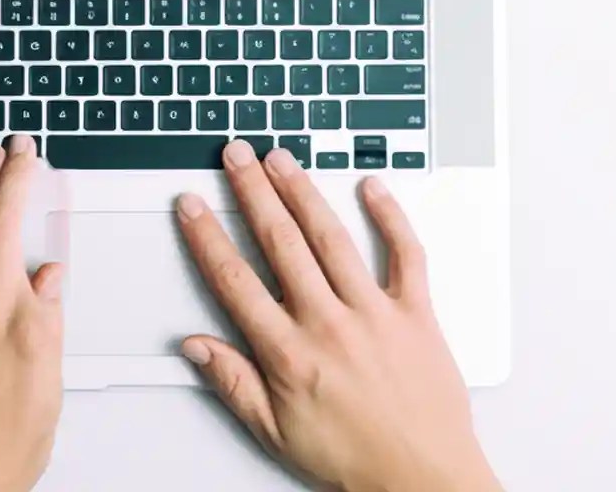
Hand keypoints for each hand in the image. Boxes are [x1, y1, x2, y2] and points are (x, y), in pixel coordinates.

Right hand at [176, 141, 500, 491]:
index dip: (207, 237)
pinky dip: (390, 216)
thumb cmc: (354, 457)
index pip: (235, 280)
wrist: (423, 476)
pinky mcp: (416, 312)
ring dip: (303, 192)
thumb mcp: (276, 431)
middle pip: (280, 243)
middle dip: (252, 192)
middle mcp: (329, 323)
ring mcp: (374, 313)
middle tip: (235, 156)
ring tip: (281, 159)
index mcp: (289, 353)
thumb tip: (196, 346)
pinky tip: (371, 186)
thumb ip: (233, 382)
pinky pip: (406, 253)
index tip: (192, 205)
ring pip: (332, 238)